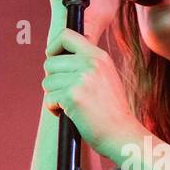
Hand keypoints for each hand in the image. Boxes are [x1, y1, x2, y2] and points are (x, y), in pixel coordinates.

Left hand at [42, 28, 139, 163]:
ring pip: (47, 82)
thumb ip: (87, 63)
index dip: (53, 47)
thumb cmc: (111, 111)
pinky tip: (68, 114)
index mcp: (98, 56)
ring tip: (69, 105)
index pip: (66, 35)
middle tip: (64, 92)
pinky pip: (48, 98)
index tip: (53, 60)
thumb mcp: (105, 77)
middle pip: (50, 62)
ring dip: (53, 96)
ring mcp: (82, 79)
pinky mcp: (73, 96)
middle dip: (52, 80)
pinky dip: (53, 109)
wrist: (122, 134)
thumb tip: (57, 55)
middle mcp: (91, 63)